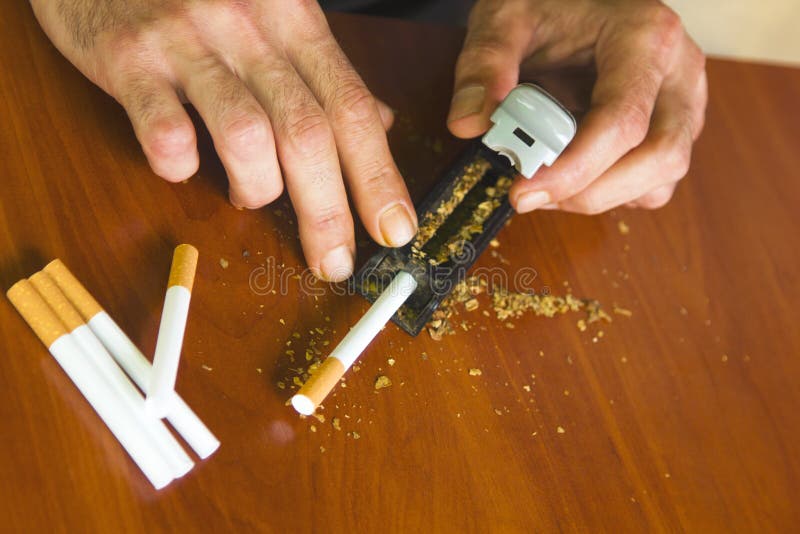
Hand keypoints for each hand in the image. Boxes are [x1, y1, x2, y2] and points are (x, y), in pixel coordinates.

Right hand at [30, 0, 417, 280]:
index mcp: (295, 21)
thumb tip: (379, 122)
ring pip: (246, 135)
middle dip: (328, 211)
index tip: (396, 228)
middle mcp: (250, 28)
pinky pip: (165, 131)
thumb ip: (325, 73)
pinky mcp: (130, 59)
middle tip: (335, 261)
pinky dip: (181, 167)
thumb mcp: (276, 19)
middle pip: (307, 133)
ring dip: (257, 188)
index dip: (379, 176)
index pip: (352, 108)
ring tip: (250, 198)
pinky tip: (184, 168)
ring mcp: (188, 41)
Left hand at [447, 0, 706, 213]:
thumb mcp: (506, 19)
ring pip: (661, 179)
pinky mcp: (674, 127)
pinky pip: (654, 182)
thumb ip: (484, 66)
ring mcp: (684, 102)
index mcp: (645, 37)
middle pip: (660, 158)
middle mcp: (679, 72)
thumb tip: (469, 123)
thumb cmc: (548, 3)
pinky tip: (572, 174)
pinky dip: (613, 193)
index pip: (622, 121)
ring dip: (602, 196)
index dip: (573, 169)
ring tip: (546, 182)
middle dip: (592, 191)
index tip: (523, 191)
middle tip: (533, 195)